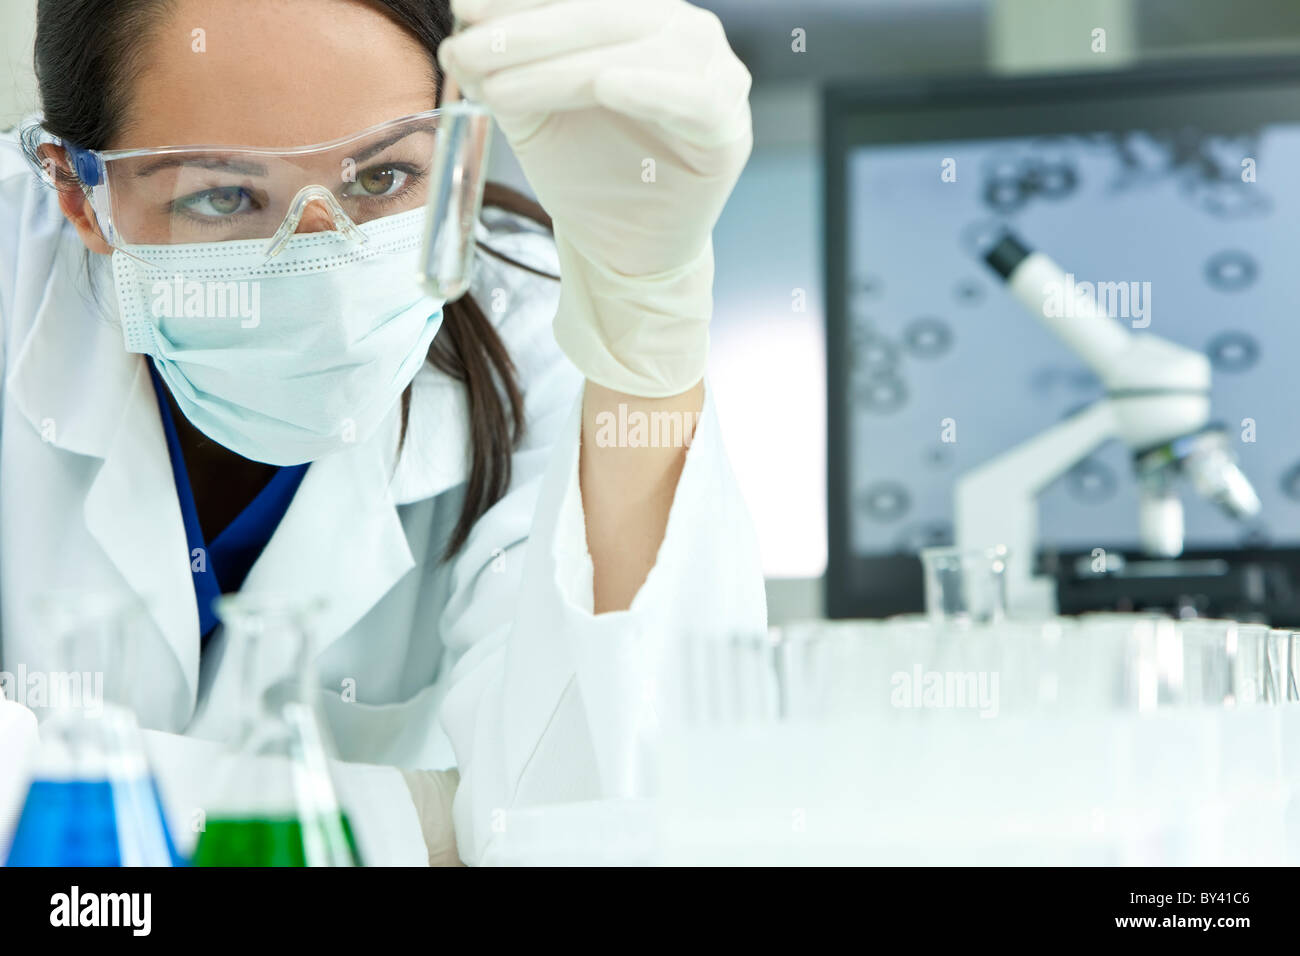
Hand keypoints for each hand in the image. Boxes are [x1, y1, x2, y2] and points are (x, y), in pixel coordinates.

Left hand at [439, 0, 752, 396]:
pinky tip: (608, 85)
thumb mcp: (534, 110)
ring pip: (640, 50)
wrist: (623, 248)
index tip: (462, 10)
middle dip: (529, 31)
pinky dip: (650, 87)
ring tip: (505, 87)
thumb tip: (460, 32)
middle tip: (469, 49)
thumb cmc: (587, 172)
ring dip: (564, 66)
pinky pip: (694, 98)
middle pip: (604, 13)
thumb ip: (507, 67)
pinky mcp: (727, 126)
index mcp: (640, 16)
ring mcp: (715, 74)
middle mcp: (683, 30)